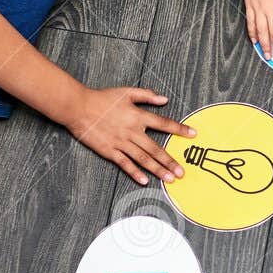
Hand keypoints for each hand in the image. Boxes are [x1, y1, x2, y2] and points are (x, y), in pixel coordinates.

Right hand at [62, 87, 193, 185]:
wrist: (78, 107)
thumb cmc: (102, 98)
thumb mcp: (126, 92)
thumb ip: (147, 95)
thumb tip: (164, 99)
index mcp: (138, 116)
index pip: (163, 123)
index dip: (179, 129)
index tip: (193, 134)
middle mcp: (132, 131)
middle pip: (155, 148)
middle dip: (170, 161)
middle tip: (182, 172)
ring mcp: (121, 142)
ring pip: (143, 158)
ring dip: (158, 169)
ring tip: (170, 179)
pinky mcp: (109, 151)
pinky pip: (125, 164)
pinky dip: (135, 172)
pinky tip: (145, 180)